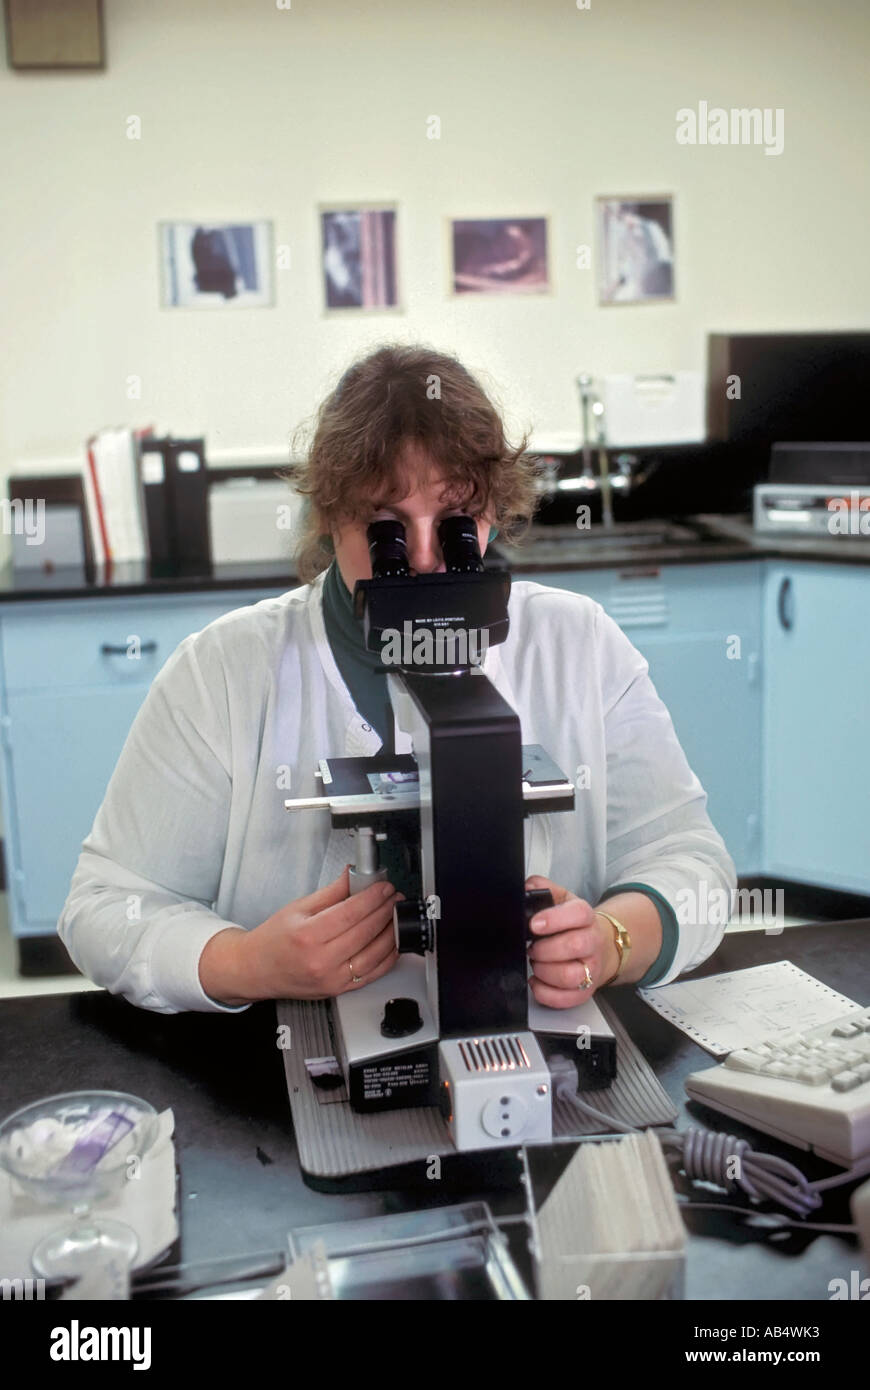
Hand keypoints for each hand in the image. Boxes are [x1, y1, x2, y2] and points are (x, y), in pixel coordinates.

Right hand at [200, 867, 400, 1004]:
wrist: (257, 970)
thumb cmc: (273, 940)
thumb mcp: (298, 908)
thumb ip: (331, 892)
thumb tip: (354, 875)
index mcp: (307, 935)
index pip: (350, 913)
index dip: (373, 898)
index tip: (384, 887)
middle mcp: (320, 960)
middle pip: (364, 932)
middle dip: (385, 910)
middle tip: (394, 897)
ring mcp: (331, 979)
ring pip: (374, 955)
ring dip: (391, 932)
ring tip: (395, 915)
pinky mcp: (339, 990)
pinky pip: (372, 974)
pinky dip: (388, 957)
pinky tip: (392, 941)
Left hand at [525, 874, 619, 1007]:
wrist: (600, 947)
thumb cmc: (574, 925)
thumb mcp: (562, 900)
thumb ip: (543, 889)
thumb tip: (526, 887)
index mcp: (585, 917)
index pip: (578, 914)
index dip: (554, 919)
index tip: (534, 924)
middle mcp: (592, 942)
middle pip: (574, 946)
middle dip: (544, 949)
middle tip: (532, 947)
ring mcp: (591, 969)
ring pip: (569, 976)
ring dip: (544, 971)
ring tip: (537, 963)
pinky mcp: (585, 991)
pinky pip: (565, 999)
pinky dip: (545, 992)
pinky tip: (537, 980)